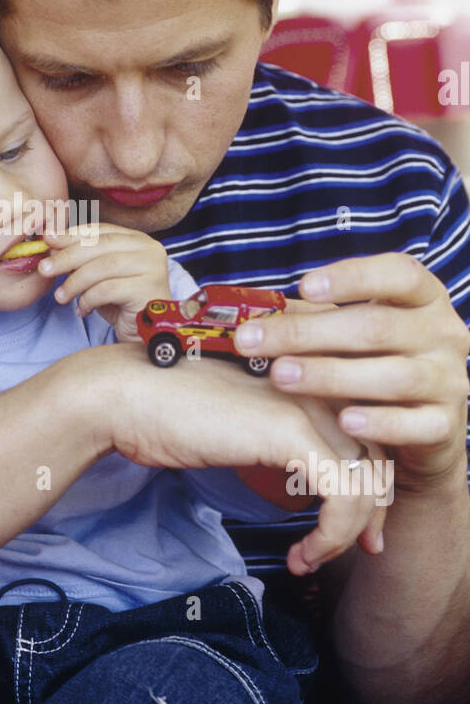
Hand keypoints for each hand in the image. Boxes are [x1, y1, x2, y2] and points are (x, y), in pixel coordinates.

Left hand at [39, 222, 169, 340]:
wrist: (143, 335)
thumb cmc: (120, 305)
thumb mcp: (97, 277)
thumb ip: (80, 259)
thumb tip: (51, 243)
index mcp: (137, 240)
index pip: (100, 231)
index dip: (72, 234)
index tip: (47, 240)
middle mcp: (149, 249)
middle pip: (100, 245)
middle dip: (67, 256)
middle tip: (44, 269)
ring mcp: (153, 268)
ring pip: (104, 266)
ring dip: (75, 281)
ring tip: (60, 296)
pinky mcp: (148, 289)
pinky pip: (108, 289)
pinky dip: (88, 299)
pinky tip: (82, 310)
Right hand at [96, 345, 390, 574]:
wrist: (125, 395)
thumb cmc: (165, 409)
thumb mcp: (238, 423)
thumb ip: (276, 435)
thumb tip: (303, 475)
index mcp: (304, 374)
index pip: (367, 429)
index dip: (372, 480)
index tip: (360, 525)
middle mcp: (315, 382)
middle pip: (378, 454)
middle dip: (374, 512)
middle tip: (363, 551)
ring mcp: (305, 404)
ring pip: (366, 481)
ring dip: (347, 534)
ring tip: (311, 559)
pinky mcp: (290, 432)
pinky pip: (341, 495)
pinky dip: (331, 535)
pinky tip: (301, 555)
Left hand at [232, 253, 469, 493]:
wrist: (423, 429)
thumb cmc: (377, 363)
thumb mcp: (357, 332)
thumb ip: (321, 318)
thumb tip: (254, 315)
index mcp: (424, 298)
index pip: (398, 274)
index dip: (351, 277)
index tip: (301, 286)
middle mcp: (444, 333)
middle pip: (376, 327)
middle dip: (308, 333)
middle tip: (253, 341)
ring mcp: (450, 379)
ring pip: (393, 375)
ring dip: (331, 375)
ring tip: (280, 376)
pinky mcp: (446, 424)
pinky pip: (414, 423)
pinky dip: (379, 422)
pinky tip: (343, 422)